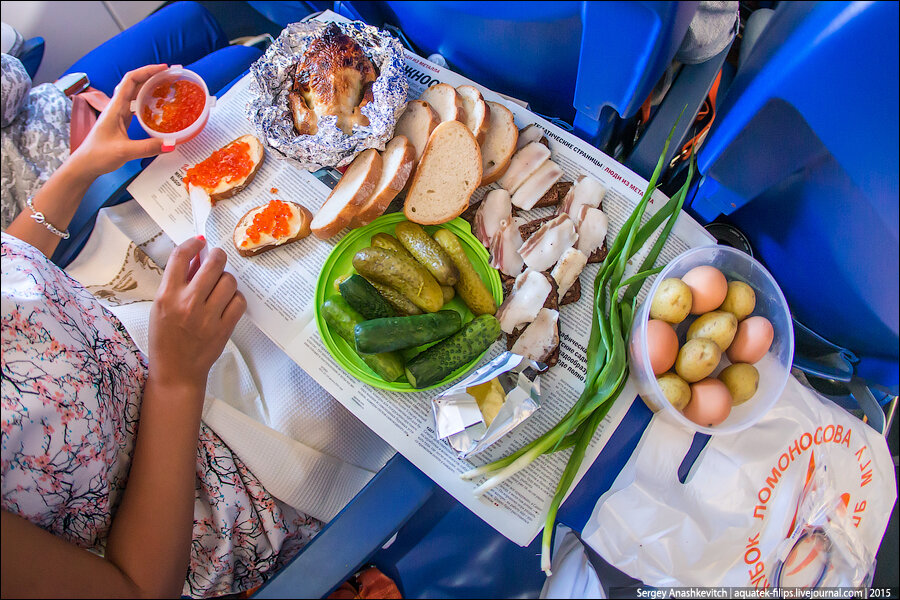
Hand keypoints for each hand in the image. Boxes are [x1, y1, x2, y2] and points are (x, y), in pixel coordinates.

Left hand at [69, 64, 168, 178]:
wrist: (84, 164)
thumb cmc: (98, 155)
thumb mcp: (124, 151)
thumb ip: (148, 147)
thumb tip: (171, 144)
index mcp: (115, 108)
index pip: (131, 80)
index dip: (147, 71)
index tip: (164, 69)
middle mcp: (116, 107)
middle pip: (134, 83)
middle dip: (151, 75)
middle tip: (170, 76)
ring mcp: (118, 114)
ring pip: (134, 93)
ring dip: (149, 86)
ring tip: (166, 87)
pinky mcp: (120, 122)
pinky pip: (135, 105)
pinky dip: (146, 100)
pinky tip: (156, 106)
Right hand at [148, 237, 245, 390]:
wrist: (176, 371)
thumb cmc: (166, 338)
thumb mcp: (161, 307)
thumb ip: (177, 282)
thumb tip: (197, 257)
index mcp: (166, 296)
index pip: (180, 257)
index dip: (192, 244)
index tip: (199, 242)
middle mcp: (187, 303)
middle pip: (213, 263)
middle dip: (217, 256)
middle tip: (216, 259)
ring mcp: (207, 317)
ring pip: (229, 280)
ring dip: (226, 279)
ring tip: (219, 287)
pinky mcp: (224, 328)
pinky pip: (239, 300)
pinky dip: (235, 298)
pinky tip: (227, 302)